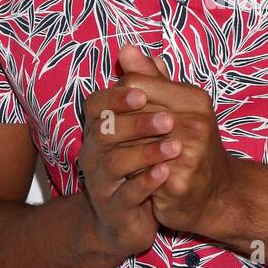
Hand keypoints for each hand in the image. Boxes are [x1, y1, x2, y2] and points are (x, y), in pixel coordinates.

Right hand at [77, 60, 180, 257]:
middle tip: (169, 119)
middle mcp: (93, 153)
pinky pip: (126, 194)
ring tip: (175, 147)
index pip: (95, 105)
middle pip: (104, 132)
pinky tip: (166, 173)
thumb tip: (132, 48)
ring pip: (114, 163)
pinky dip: (145, 182)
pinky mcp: (114, 209)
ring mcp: (101, 182)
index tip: (144, 93)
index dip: (116, 97)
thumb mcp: (141, 125)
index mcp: (99, 129)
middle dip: (136, 123)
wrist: (128, 219)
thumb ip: (142, 88)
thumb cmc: (137, 165)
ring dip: (146, 152)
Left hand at [113, 43, 243, 237]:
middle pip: (131, 114)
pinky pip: (139, 173)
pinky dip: (129, 174)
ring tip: (118, 157)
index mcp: (194, 99)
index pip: (135, 85)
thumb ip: (150, 79)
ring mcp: (190, 152)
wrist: (216, 195)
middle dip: (117, 127)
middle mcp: (196, 122)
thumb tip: (126, 49)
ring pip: (131, 143)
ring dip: (120, 151)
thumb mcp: (175, 109)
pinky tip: (128, 177)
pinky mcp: (179, 181)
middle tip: (111, 139)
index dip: (119, 100)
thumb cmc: (191, 146)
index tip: (120, 114)